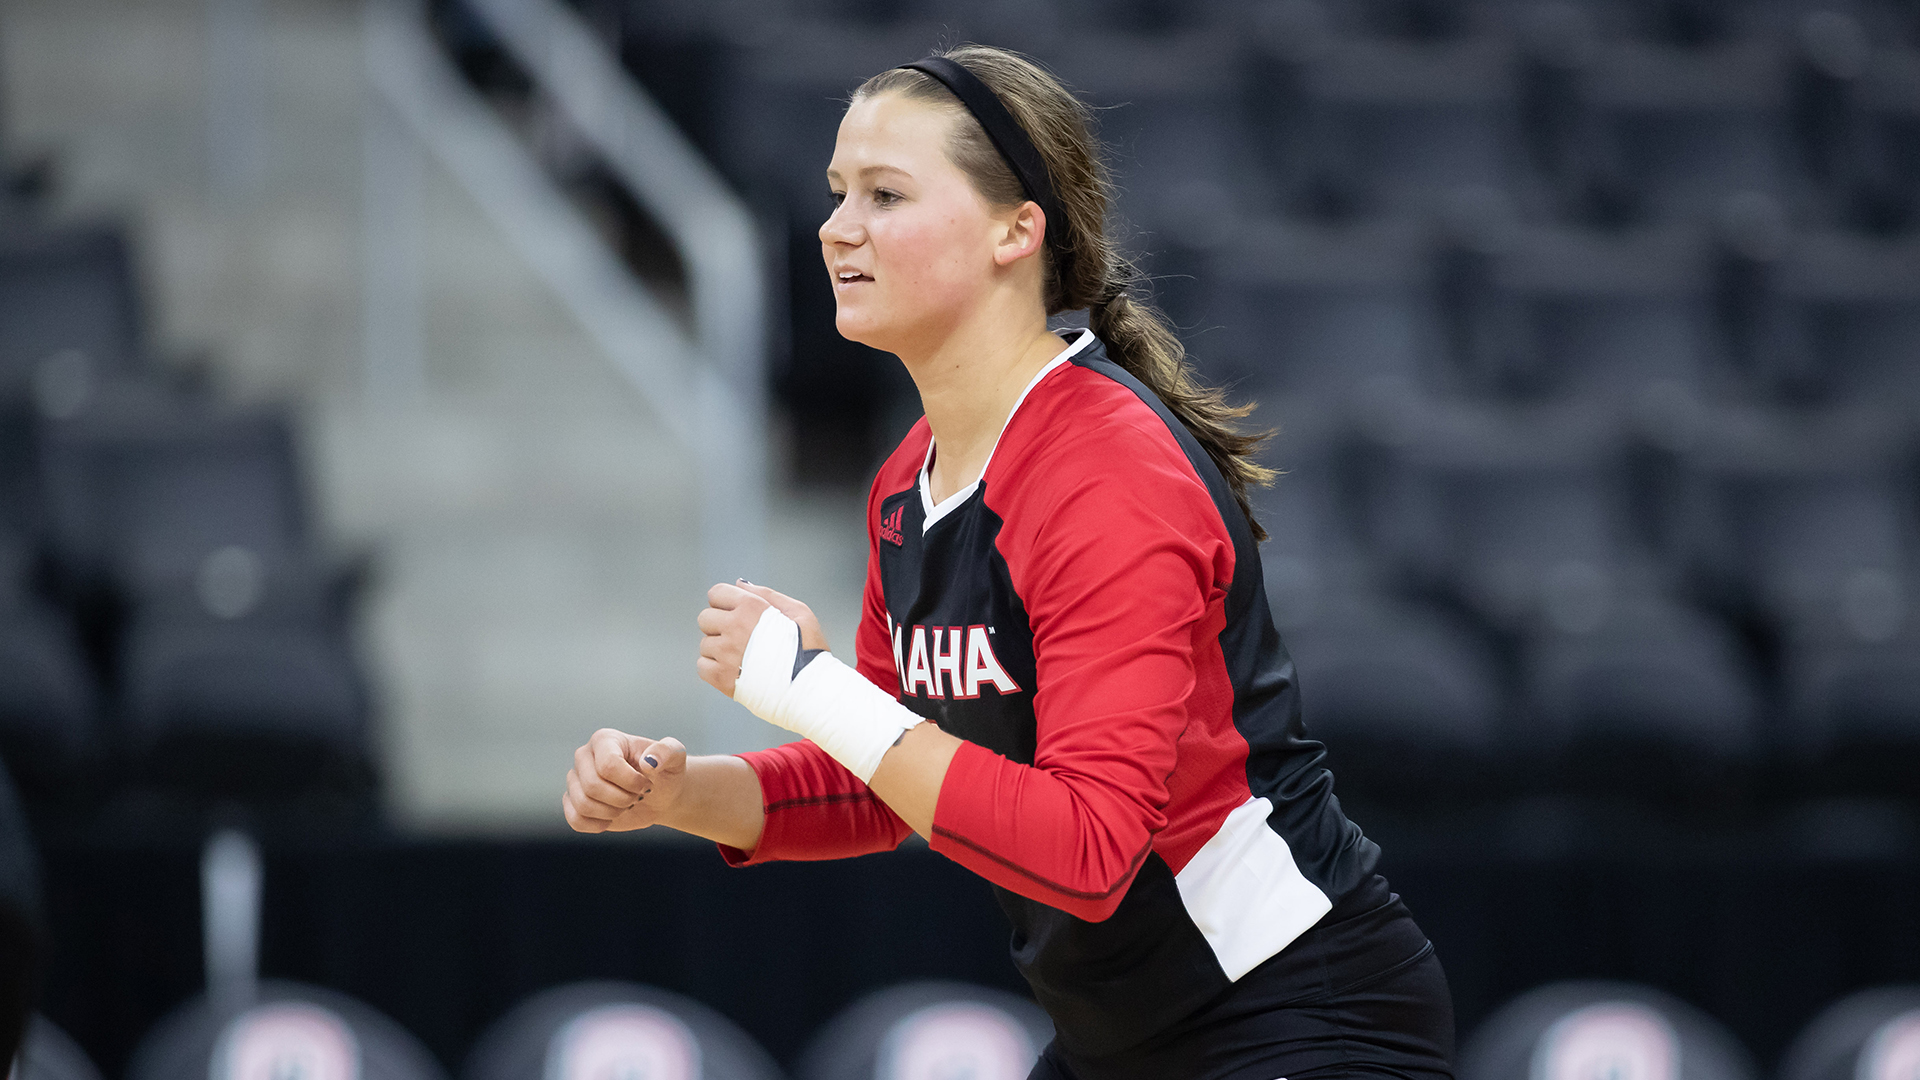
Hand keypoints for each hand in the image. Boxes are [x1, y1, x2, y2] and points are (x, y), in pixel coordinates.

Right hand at [562, 730, 686, 832]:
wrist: (661, 794)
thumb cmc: (666, 771)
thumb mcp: (675, 756)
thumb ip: (667, 751)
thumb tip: (648, 763)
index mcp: (605, 740)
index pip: (607, 766)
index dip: (631, 782)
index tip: (647, 784)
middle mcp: (584, 756)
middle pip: (592, 786)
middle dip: (622, 798)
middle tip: (637, 796)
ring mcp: (576, 780)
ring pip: (583, 804)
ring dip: (612, 812)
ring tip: (626, 804)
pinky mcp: (574, 802)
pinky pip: (575, 820)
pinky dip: (597, 825)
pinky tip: (613, 818)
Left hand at [696, 580, 829, 697]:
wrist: (811, 690)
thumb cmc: (809, 650)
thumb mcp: (799, 612)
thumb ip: (767, 594)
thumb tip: (740, 585)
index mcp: (751, 608)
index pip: (716, 593)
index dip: (726, 602)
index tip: (738, 614)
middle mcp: (734, 627)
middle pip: (705, 618)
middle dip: (720, 624)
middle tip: (741, 637)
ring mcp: (726, 653)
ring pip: (705, 644)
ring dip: (719, 649)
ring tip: (743, 657)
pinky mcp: (721, 678)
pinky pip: (702, 667)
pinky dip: (714, 668)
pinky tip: (734, 670)